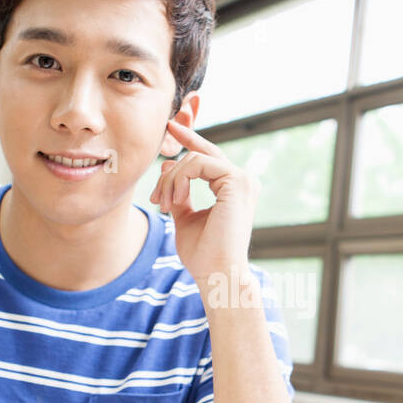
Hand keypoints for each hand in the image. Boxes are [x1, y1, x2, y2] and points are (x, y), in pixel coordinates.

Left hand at [149, 119, 259, 284]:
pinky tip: (173, 200)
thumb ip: (179, 193)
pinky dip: (179, 179)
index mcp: (233, 188)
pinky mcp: (237, 181)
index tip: (170, 128)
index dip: (189, 138)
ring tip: (162, 205)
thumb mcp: (185, 217)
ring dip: (170, 180)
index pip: (208, 156)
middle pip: (201, 152)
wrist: (217, 274)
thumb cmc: (203, 254)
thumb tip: (168, 166)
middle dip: (180, 144)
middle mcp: (242, 180)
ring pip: (194, 158)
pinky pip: (198, 164)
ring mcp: (242, 179)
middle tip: (160, 161)